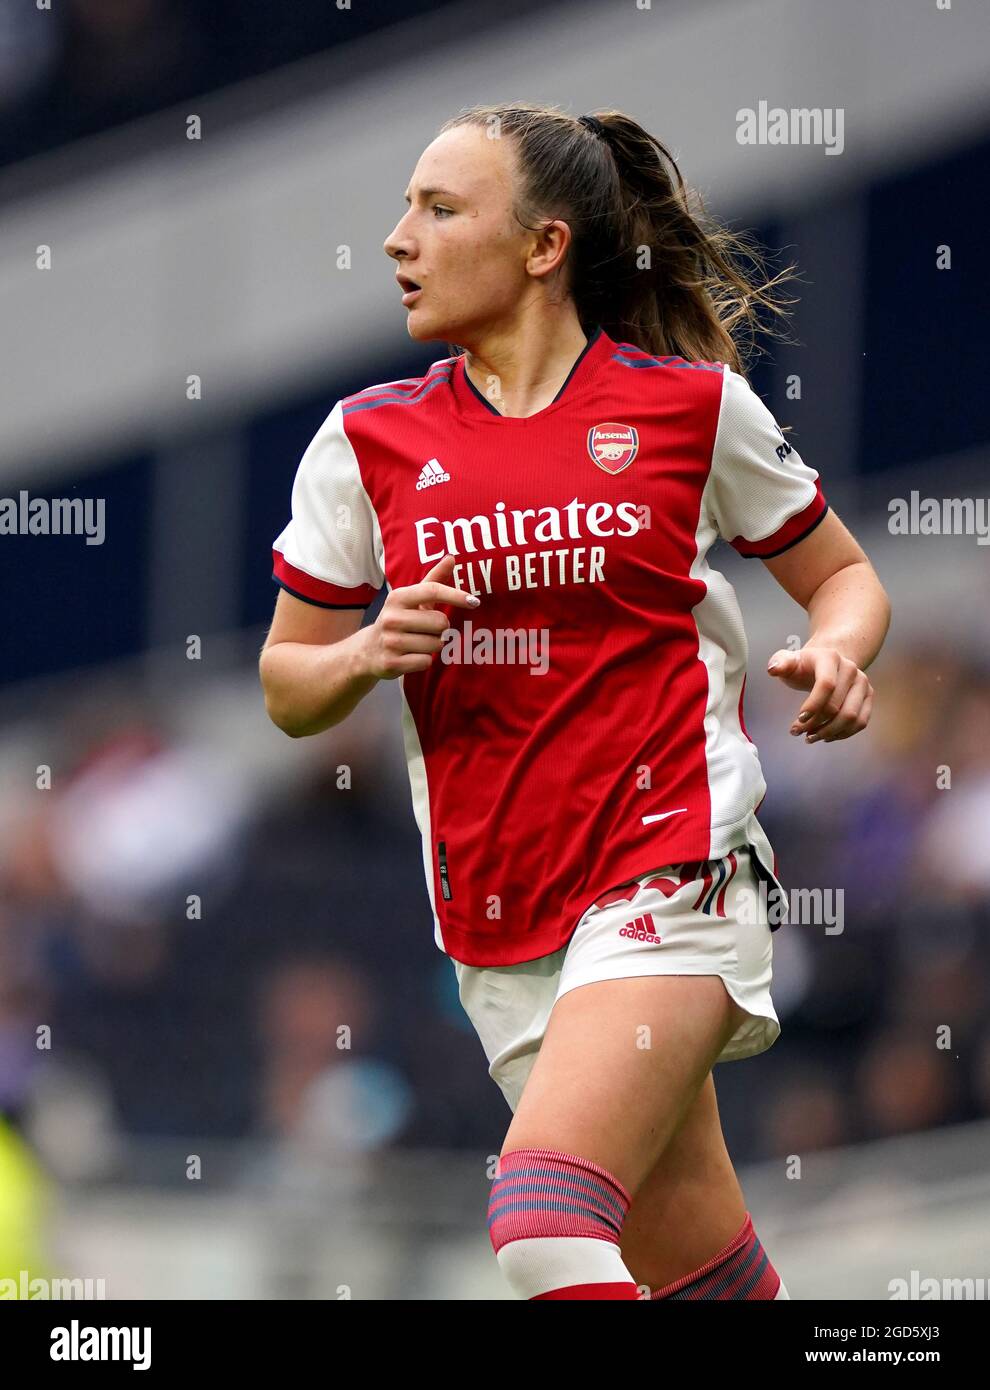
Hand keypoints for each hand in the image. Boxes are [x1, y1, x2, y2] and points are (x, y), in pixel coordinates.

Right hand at [359, 553, 479, 678]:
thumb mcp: (412, 599)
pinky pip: (426, 661)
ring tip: (417, 643)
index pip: (432, 591)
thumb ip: (433, 580)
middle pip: (440, 622)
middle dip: (441, 629)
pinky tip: (411, 656)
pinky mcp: (391, 663)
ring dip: (434, 645)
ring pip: (436, 644)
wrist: (367, 650)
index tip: (474, 601)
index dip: (455, 595)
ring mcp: (390, 641)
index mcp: (397, 597)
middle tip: (426, 630)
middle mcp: (392, 618)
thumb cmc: (397, 620)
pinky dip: (425, 660)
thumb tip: (452, 557)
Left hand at [766, 646, 873, 742]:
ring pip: (851, 717)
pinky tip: (825, 736)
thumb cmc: (803, 665)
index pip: (826, 684)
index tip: (799, 718)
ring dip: (829, 732)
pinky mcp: (868, 697)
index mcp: (830, 658)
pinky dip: (842, 734)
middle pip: (837, 706)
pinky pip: (860, 722)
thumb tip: (773, 669)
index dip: (813, 705)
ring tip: (809, 737)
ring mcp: (863, 683)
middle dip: (815, 724)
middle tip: (797, 731)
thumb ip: (780, 663)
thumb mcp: (788, 661)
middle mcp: (851, 669)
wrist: (826, 663)